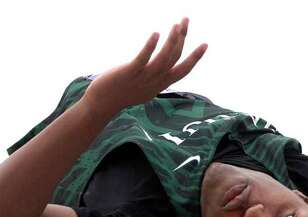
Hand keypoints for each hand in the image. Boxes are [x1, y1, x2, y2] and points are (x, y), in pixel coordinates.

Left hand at [82, 18, 207, 116]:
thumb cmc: (121, 94)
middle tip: (185, 20)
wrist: (102, 104)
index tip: (205, 44)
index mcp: (160, 85)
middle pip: (174, 59)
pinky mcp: (129, 73)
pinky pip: (143, 59)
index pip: (182, 70)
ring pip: (163, 60)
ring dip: (171, 41)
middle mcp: (155, 82)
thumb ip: (154, 78)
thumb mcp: (143, 88)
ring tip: (176, 25)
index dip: (195, 58)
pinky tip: (156, 33)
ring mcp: (142, 78)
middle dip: (182, 39)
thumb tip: (161, 68)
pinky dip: (151, 46)